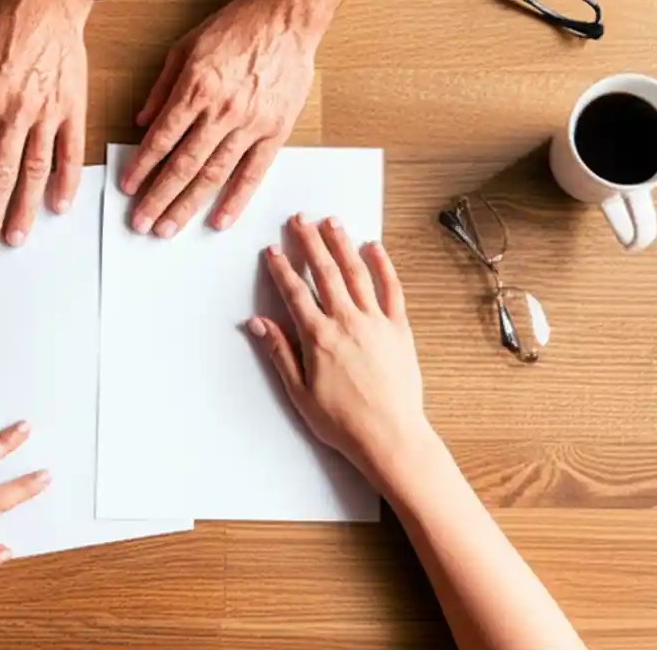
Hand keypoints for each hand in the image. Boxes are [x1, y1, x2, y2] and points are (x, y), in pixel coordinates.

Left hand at [0, 0, 92, 248]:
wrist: (47, 2)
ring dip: (26, 207)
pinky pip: (71, 152)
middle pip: (1, 173)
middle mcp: (15, 111)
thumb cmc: (1, 26)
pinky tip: (60, 205)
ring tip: (18, 235)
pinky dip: (68, 181)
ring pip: (35, 170)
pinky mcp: (73, 109)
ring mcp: (47, 112)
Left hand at [120, 0, 318, 236]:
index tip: (127, 188)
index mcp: (196, 89)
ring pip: (214, 175)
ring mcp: (250, 124)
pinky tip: (219, 220)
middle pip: (184, 165)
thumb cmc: (235, 28)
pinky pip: (253, 173)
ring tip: (168, 228)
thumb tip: (140, 121)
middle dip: (158, 198)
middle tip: (141, 223)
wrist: (286, 19)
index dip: (141, 167)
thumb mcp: (185, 47)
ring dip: (188, 205)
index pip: (161, 138)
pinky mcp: (275, 132)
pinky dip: (236, 200)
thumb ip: (161, 87)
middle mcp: (221, 111)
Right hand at [246, 215, 431, 482]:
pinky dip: (383, 265)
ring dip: (342, 244)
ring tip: (331, 221)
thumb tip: (258, 323)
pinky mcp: (399, 329)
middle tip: (299, 219)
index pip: (295, 292)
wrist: (390, 436)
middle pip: (325, 272)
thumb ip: (280, 352)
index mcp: (318, 337)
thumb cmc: (343, 421)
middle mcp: (347, 322)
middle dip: (310, 242)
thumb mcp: (299, 392)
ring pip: (357, 272)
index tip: (273, 250)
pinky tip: (374, 247)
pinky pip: (391, 289)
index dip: (282, 268)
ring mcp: (376, 322)